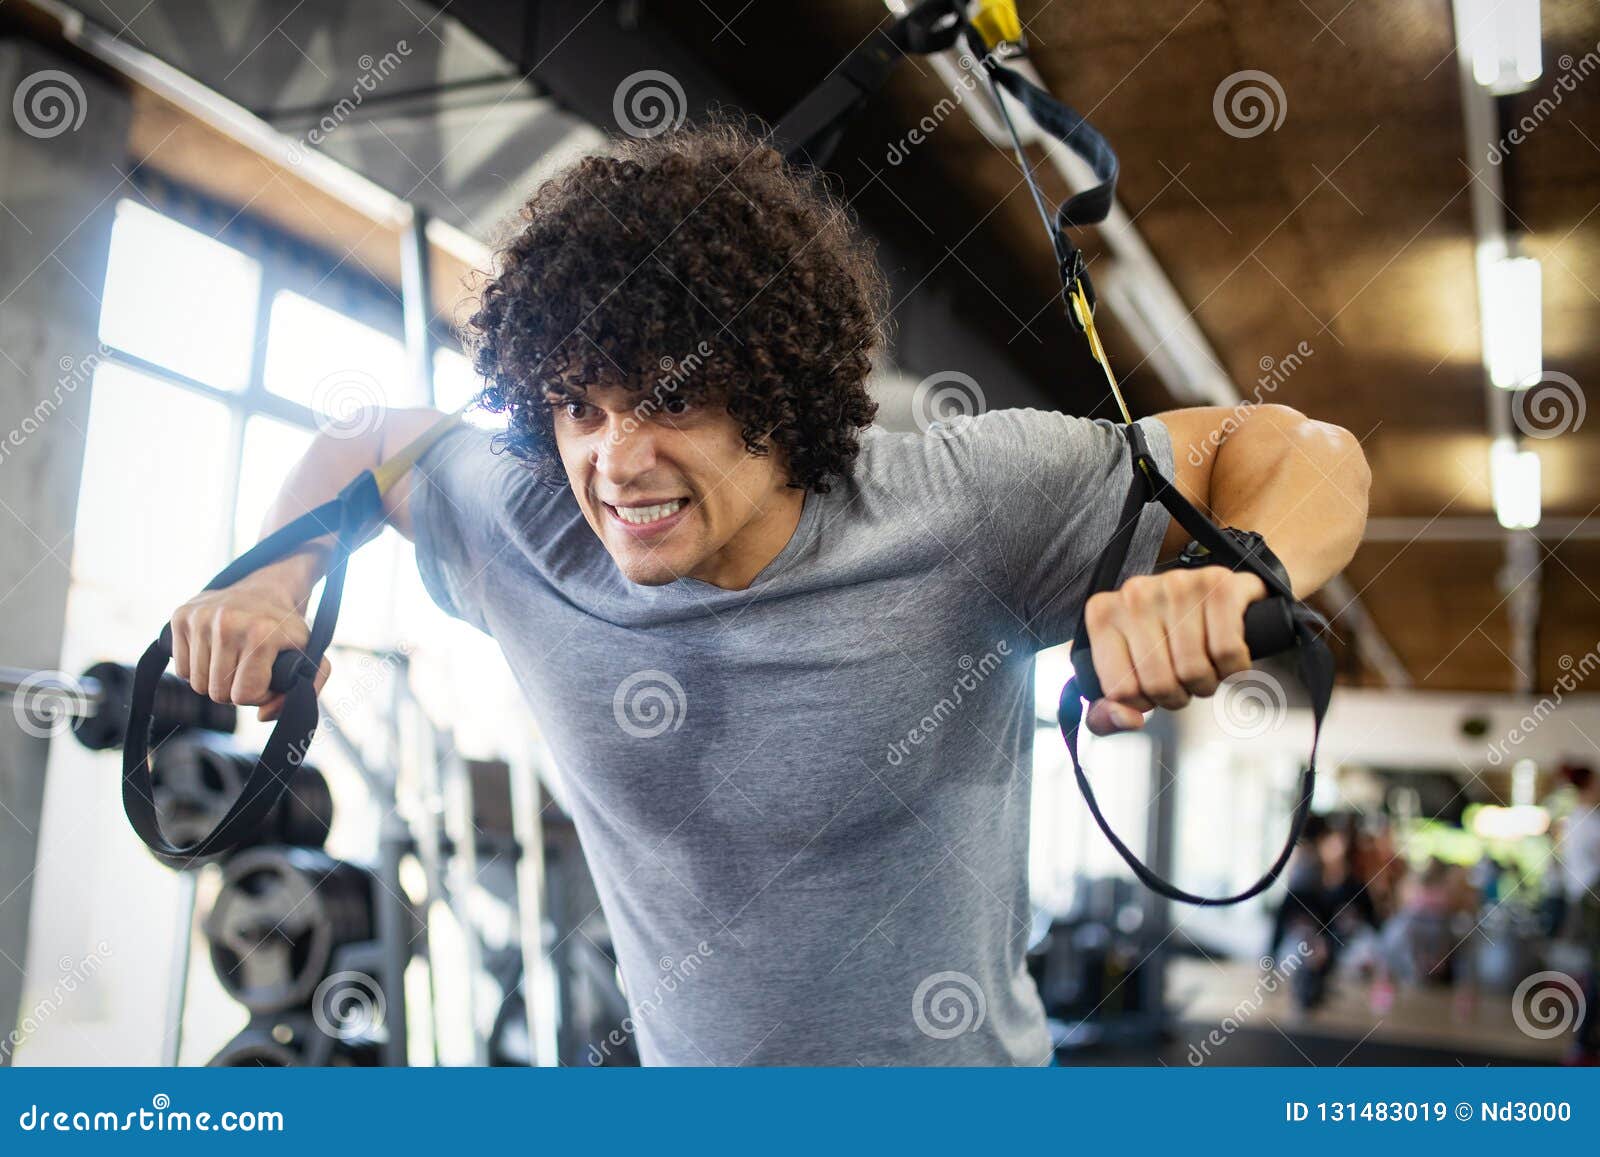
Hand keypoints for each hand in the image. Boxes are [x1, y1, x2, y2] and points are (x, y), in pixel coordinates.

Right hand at [169, 565, 329, 722]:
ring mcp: (200, 617)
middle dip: (235, 690)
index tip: (267, 678)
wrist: (266, 590)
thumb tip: (262, 716)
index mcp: (261, 632)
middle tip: (248, 670)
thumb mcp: (310, 655)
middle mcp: (227, 622)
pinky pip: (181, 669)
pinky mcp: (180, 616)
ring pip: (196, 684)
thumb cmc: (285, 629)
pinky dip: (197, 669)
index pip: (244, 695)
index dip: (259, 696)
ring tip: (232, 661)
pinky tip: (214, 652)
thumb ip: (305, 690)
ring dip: (215, 681)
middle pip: (218, 693)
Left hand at [1075, 567, 1265, 735]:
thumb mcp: (1128, 668)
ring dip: (1206, 682)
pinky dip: (1233, 667)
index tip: (1151, 689)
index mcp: (1103, 614)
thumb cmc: (1167, 633)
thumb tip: (1128, 719)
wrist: (1215, 596)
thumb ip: (1110, 708)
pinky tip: (1225, 656)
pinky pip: (1227, 652)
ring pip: (1194, 670)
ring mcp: (1177, 586)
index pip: (1121, 690)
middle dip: (1177, 695)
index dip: (1143, 702)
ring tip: (1203, 665)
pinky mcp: (1219, 586)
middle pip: (1159, 683)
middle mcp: (1135, 595)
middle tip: (1182, 680)